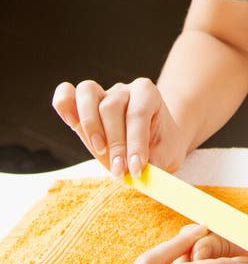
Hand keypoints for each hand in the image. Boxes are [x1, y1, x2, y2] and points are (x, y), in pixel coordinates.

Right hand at [52, 77, 186, 177]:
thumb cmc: (161, 147)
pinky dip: (64, 106)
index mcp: (148, 93)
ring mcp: (102, 94)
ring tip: (99, 150)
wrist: (157, 141)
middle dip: (115, 143)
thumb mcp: (167, 154)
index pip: (138, 113)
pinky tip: (71, 122)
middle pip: (111, 106)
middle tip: (121, 171)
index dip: (135, 143)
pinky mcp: (83, 108)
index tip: (137, 170)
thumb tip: (138, 173)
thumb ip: (155, 162)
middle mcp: (124, 90)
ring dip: (90, 125)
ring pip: (88, 92)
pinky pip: (66, 94)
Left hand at [174, 211, 247, 263]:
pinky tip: (223, 225)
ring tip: (222, 224)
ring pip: (196, 251)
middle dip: (194, 238)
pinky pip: (210, 245)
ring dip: (202, 232)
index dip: (193, 245)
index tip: (209, 227)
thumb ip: (228, 246)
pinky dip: (211, 231)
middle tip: (214, 223)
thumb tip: (194, 250)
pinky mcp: (233, 259)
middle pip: (188, 262)